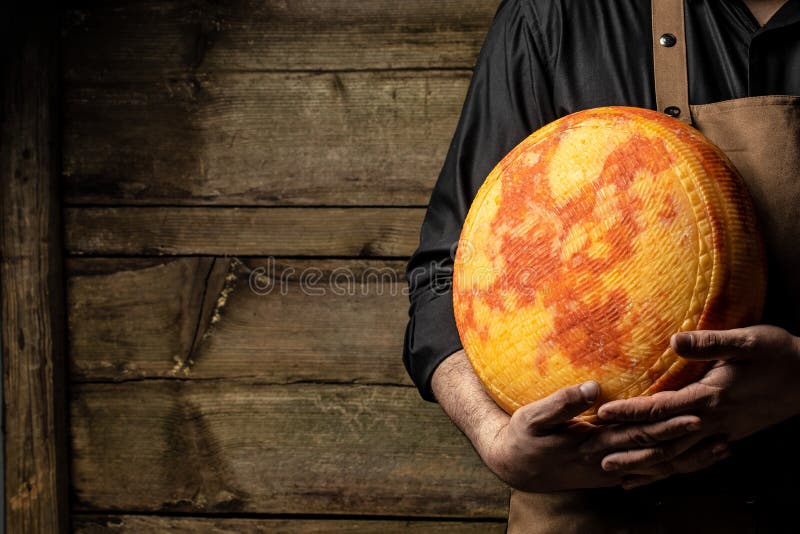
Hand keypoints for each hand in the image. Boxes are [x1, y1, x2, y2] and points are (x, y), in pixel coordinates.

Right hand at [483, 380, 703, 491]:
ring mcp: (612, 471)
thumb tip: (592, 386)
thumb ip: (562, 403)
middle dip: (688, 435)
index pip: (638, 433)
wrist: (515, 467)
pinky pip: (649, 473)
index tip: (694, 412)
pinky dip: (674, 467)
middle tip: (718, 418)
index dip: (667, 423)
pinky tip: (692, 459)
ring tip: (722, 445)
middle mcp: (608, 461)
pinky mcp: (611, 474)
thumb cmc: (523, 437)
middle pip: (656, 449)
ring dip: (690, 457)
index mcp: (592, 444)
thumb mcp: (532, 417)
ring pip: (659, 466)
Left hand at [595, 325, 799, 488]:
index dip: (630, 412)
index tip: (602, 415)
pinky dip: (671, 471)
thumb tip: (674, 341)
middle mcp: (711, 421)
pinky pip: (693, 461)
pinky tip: (655, 476)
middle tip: (591, 453)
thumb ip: (709, 343)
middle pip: (661, 442)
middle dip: (626, 448)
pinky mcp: (728, 438)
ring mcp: (720, 434)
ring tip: (614, 474)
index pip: (660, 408)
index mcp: (710, 396)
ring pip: (676, 459)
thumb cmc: (778, 353)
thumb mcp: (747, 341)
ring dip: (644, 467)